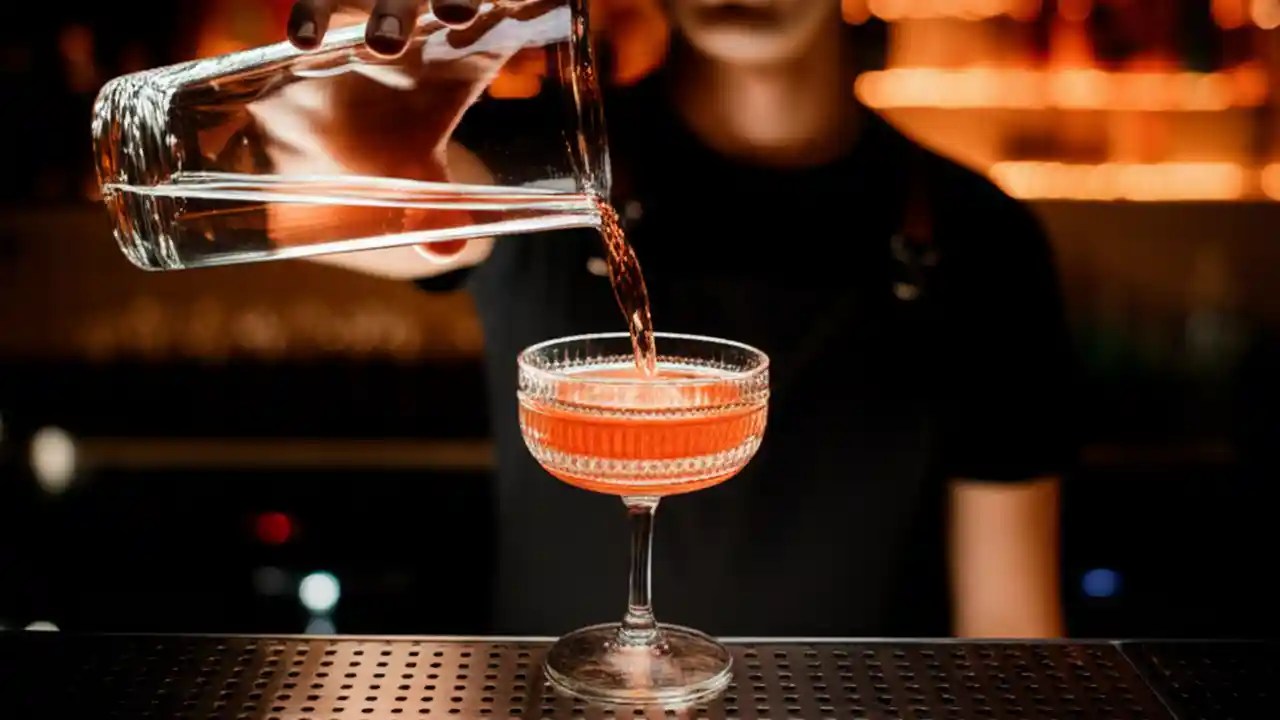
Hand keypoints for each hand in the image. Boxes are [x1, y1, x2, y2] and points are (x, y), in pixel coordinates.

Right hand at [258, 1, 570, 274]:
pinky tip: (305, 43)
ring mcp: (374, 13)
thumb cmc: (384, 141)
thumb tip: (450, 249)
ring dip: (387, 9)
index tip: (511, 15)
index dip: (516, 2)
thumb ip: (436, 206)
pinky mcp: (326, 15)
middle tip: (455, 19)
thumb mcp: (413, 171)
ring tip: (382, 44)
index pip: (507, 9)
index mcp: (467, 50)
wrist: (316, 130)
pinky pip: (317, 4)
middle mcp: (423, 23)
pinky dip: (311, 16)